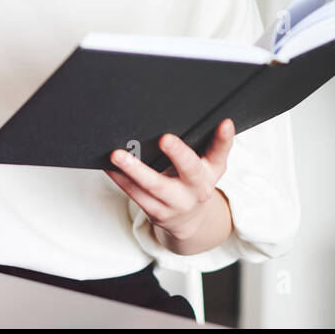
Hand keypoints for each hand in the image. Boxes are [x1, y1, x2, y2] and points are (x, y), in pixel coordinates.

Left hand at [105, 119, 234, 245]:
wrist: (190, 220)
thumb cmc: (194, 180)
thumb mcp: (207, 164)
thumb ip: (206, 143)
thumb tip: (194, 113)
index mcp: (212, 169)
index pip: (221, 151)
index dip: (224, 138)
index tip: (224, 122)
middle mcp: (198, 187)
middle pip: (190, 170)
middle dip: (178, 153)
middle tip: (165, 138)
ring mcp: (177, 202)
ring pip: (155, 186)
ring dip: (135, 170)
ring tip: (119, 155)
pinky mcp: (157, 212)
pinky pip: (136, 195)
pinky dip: (121, 180)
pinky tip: (110, 167)